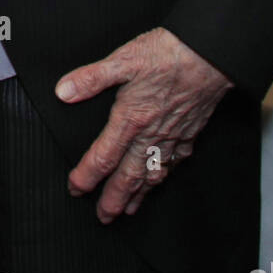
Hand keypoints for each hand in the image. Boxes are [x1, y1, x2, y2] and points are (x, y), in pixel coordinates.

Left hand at [55, 27, 230, 223]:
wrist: (209, 54)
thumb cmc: (167, 54)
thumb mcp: (122, 59)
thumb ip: (91, 78)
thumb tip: (63, 91)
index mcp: (130, 119)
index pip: (103, 157)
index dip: (86, 176)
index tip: (74, 188)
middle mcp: (151, 135)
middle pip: (128, 177)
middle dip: (112, 200)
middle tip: (102, 217)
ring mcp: (172, 138)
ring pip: (152, 176)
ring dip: (138, 195)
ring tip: (128, 209)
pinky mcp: (190, 134)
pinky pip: (174, 164)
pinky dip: (163, 177)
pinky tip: (159, 179)